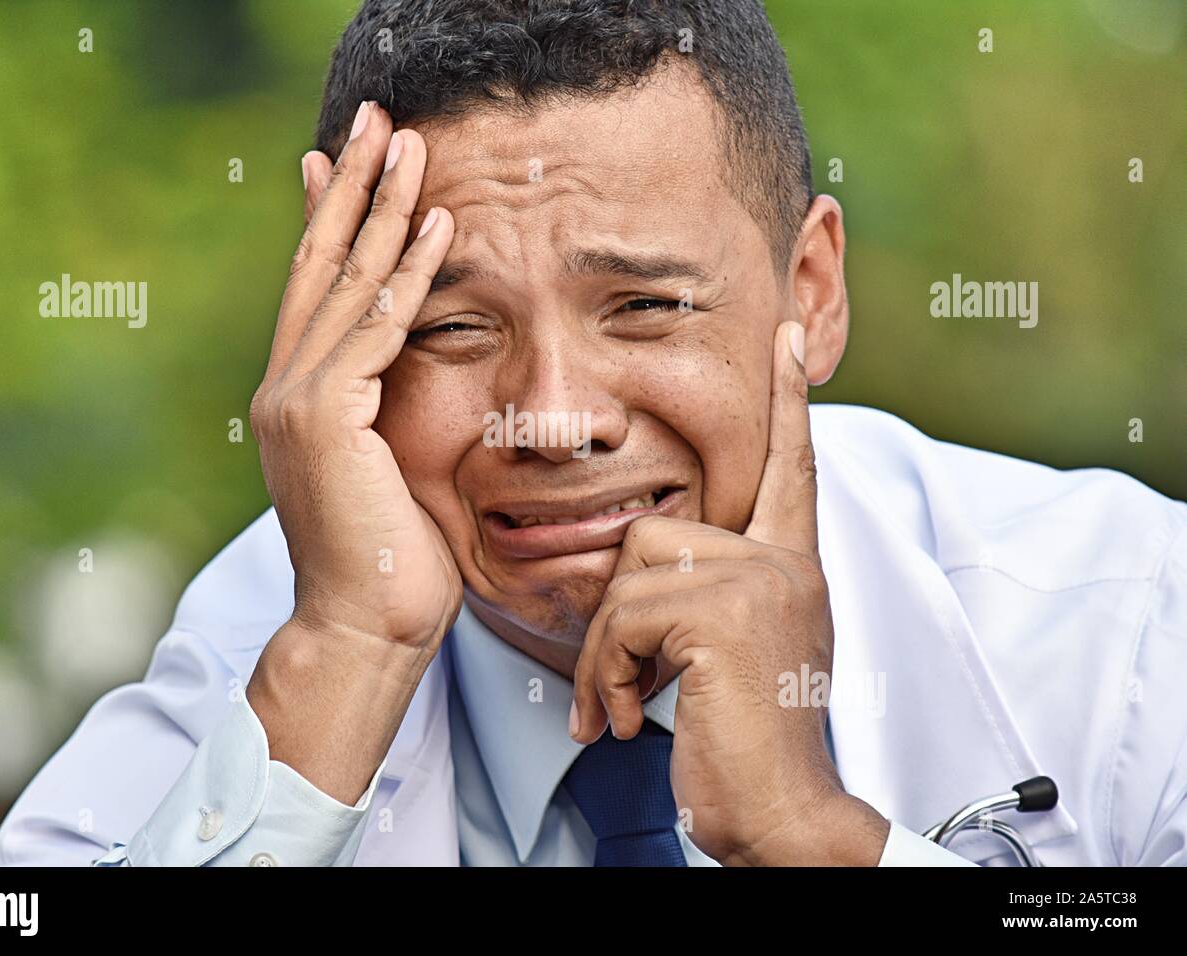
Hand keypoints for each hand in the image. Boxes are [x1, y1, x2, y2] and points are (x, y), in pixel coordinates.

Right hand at [246, 103, 460, 802]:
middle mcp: (286, 389)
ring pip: (347, 283)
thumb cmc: (392, 564)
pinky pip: (380, 326)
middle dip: (352, 189)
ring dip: (384, 208)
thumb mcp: (384, 472)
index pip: (315, 292)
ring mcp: (299, 400)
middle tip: (376, 122)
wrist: (365, 629)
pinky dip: (411, 272)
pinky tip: (442, 225)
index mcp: (299, 401)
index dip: (329, 222)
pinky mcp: (326, 415)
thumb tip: (399, 381)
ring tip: (412, 145)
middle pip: (320, 266)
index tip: (342, 164)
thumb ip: (380, 414)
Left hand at [569, 320, 889, 864]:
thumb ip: (711, 592)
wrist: (778, 815)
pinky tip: (628, 719)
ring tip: (622, 706)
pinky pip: (622, 615)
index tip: (781, 338)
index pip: (790, 468)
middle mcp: (783, 562)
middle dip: (615, 621)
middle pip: (654, 536)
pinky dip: (606, 674)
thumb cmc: (746, 741)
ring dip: (604, 654)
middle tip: (617, 686)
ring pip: (629, 577)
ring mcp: (760, 581)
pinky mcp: (724, 610)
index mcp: (790, 565)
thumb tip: (645, 558)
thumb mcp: (737, 652)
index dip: (786, 403)